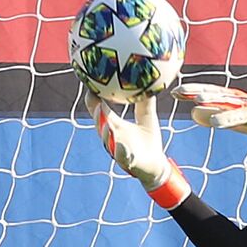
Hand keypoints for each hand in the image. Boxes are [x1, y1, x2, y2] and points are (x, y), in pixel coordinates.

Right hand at [84, 90, 189, 208]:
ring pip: (108, 142)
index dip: (93, 99)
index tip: (89, 85)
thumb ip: (145, 102)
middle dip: (96, 114)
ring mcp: (118, 150)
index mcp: (114, 126)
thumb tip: (148, 82)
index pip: (99, 111)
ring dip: (106, 133)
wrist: (156, 165)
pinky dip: (121, 152)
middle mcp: (113, 137)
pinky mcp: (129, 162)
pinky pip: (123, 157)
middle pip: (100, 125)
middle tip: (94, 99)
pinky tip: (121, 146)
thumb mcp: (147, 118)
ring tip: (106, 123)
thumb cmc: (148, 141)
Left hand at [171, 83, 246, 142]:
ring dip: (209, 100)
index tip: (173, 93)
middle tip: (178, 92)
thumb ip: (211, 113)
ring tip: (195, 100)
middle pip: (212, 92)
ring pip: (224, 101)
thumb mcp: (228, 116)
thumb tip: (193, 113)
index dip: (190, 91)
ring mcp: (244, 104)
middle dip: (195, 91)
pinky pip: (236, 116)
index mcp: (228, 96)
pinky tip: (214, 122)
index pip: (206, 91)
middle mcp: (234, 97)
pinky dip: (225, 118)